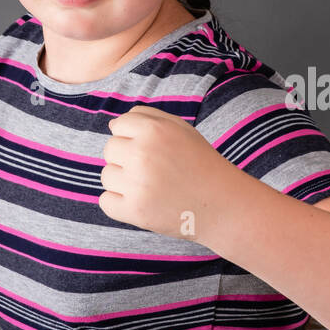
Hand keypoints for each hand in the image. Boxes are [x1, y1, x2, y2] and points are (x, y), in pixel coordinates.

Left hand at [97, 105, 240, 240]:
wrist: (224, 206)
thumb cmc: (201, 164)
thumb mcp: (182, 130)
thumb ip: (148, 117)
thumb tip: (113, 125)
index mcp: (154, 130)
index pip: (118, 125)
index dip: (133, 137)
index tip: (152, 150)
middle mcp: (143, 154)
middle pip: (109, 150)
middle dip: (126, 159)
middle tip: (154, 171)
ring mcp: (138, 184)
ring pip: (106, 176)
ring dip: (124, 183)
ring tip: (152, 187)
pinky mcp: (135, 211)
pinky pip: (106, 202)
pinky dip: (120, 205)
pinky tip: (144, 203)